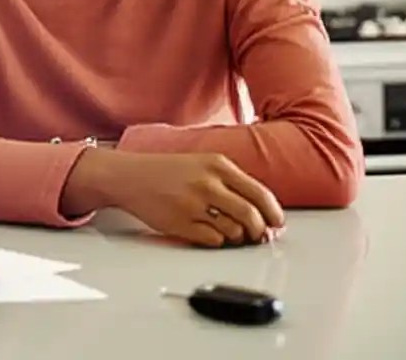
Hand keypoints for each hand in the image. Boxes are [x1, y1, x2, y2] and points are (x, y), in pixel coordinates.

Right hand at [73, 150, 285, 247]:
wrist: (128, 176)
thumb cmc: (166, 171)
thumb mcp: (202, 163)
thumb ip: (231, 181)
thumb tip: (261, 210)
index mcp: (217, 165)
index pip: (260, 194)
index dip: (273, 213)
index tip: (277, 223)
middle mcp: (207, 183)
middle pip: (251, 216)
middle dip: (259, 231)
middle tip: (257, 235)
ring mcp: (193, 204)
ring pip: (234, 231)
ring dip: (237, 237)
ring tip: (230, 233)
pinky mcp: (180, 223)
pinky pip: (213, 241)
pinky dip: (217, 241)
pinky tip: (208, 233)